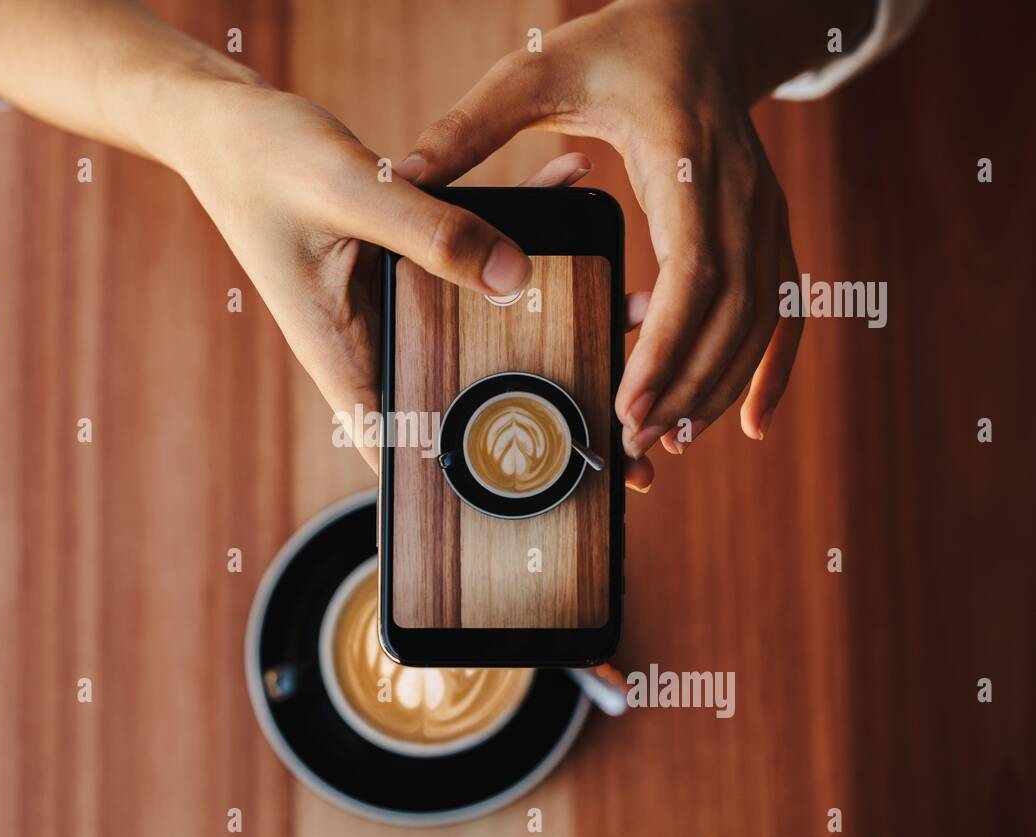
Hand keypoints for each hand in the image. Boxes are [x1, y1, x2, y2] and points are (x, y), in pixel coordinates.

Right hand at [178, 79, 655, 488]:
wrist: (228, 124)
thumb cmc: (262, 162)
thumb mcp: (351, 193)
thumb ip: (431, 233)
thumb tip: (518, 278)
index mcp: (344, 354)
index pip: (399, 449)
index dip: (456, 484)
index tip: (531, 497)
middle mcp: (374, 341)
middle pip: (459, 393)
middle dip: (532, 399)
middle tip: (614, 399)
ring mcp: (392, 306)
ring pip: (477, 329)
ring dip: (544, 315)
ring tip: (620, 307)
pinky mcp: (406, 267)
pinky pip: (471, 265)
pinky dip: (518, 240)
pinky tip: (564, 206)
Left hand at [404, 0, 816, 470]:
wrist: (701, 23)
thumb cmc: (617, 44)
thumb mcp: (537, 71)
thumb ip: (471, 125)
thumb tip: (401, 174)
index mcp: (685, 155)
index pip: (693, 268)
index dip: (667, 343)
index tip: (628, 401)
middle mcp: (740, 190)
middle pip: (731, 310)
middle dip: (685, 386)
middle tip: (631, 442)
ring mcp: (764, 212)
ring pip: (761, 319)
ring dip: (716, 387)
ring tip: (664, 441)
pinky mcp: (769, 229)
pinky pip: (787, 308)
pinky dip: (773, 369)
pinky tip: (752, 423)